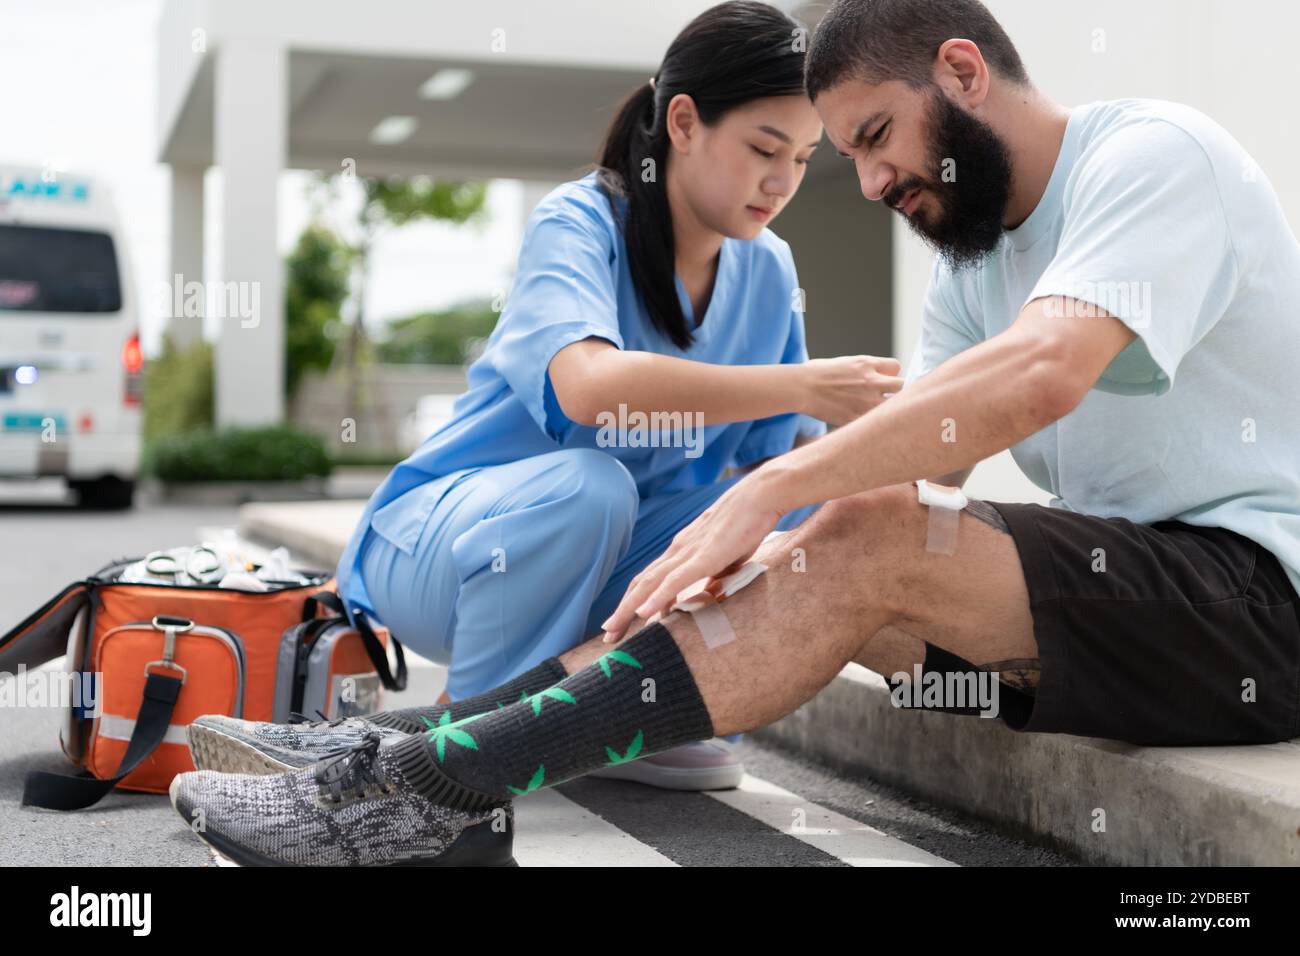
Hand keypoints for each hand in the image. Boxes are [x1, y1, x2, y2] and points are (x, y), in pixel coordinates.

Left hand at [600, 474, 783, 640]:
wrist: (761, 495)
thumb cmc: (747, 524)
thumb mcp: (726, 558)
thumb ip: (713, 576)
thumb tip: (708, 595)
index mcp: (682, 551)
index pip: (650, 579)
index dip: (633, 600)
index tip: (622, 622)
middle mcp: (678, 551)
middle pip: (641, 584)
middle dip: (622, 611)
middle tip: (608, 635)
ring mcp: (688, 552)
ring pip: (650, 584)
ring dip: (629, 608)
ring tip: (613, 630)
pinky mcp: (704, 556)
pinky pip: (675, 580)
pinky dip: (656, 597)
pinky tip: (642, 613)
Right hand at [799, 355, 902, 425]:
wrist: (801, 388)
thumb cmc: (818, 373)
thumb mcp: (845, 362)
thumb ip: (866, 368)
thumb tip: (879, 374)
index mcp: (867, 364)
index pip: (896, 366)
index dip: (891, 373)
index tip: (885, 379)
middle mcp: (871, 381)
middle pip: (900, 385)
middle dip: (893, 390)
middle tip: (883, 395)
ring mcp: (866, 401)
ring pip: (892, 405)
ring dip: (885, 407)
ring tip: (873, 409)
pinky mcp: (857, 417)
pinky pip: (875, 421)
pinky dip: (870, 421)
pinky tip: (862, 419)